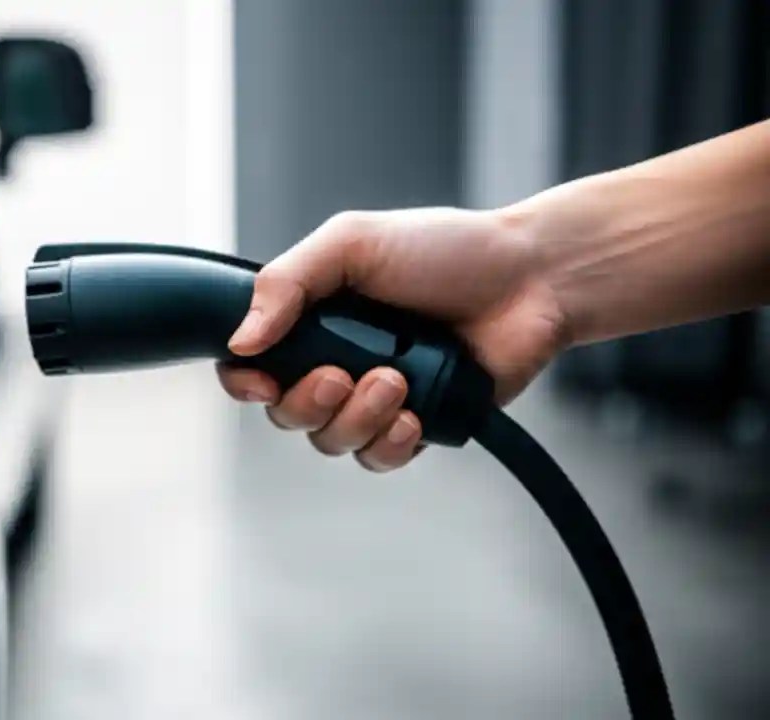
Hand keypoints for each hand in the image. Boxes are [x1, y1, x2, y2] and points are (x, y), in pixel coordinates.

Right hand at [217, 207, 567, 471]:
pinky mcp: (416, 426)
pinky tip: (413, 417)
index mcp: (313, 318)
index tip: (262, 379)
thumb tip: (241, 339)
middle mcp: (336, 361)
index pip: (251, 364)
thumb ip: (288, 282)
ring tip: (397, 381)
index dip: (245, 381)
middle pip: (286, 412)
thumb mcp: (353, 242)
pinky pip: (379, 459)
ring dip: (357, 418)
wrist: (531, 280)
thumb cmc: (447, 251)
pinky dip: (390, 444)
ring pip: (331, 441)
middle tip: (340, 375)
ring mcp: (375, 398)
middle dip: (308, 401)